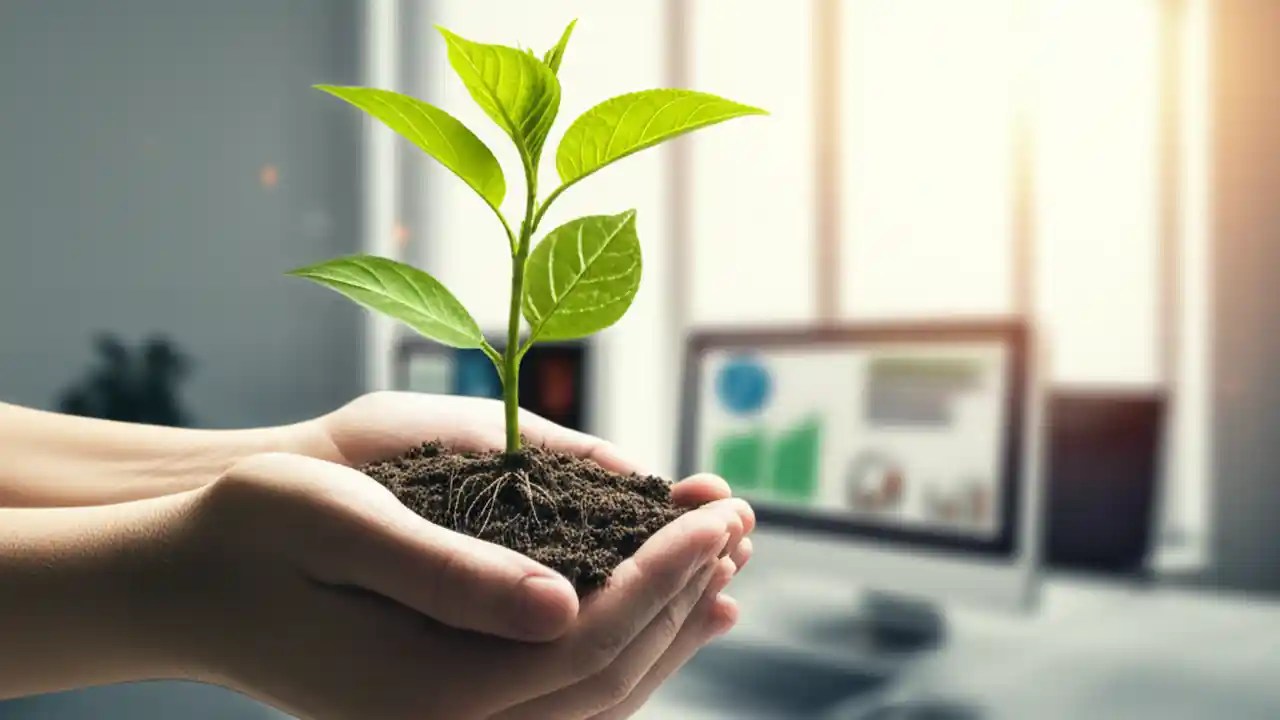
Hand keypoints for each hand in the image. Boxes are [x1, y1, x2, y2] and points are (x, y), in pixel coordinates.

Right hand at [156, 452, 749, 719]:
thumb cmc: (253, 534)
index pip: (589, 640)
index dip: (666, 574)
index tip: (718, 510)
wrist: (189, 581)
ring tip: (725, 564)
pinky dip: (625, 647)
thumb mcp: (340, 521)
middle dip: (684, 594)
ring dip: (668, 626)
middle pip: (610, 675)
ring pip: (597, 696)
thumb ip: (453, 571)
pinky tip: (661, 608)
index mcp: (430, 689)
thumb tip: (570, 605)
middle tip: (738, 521)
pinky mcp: (447, 705)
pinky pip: (563, 692)